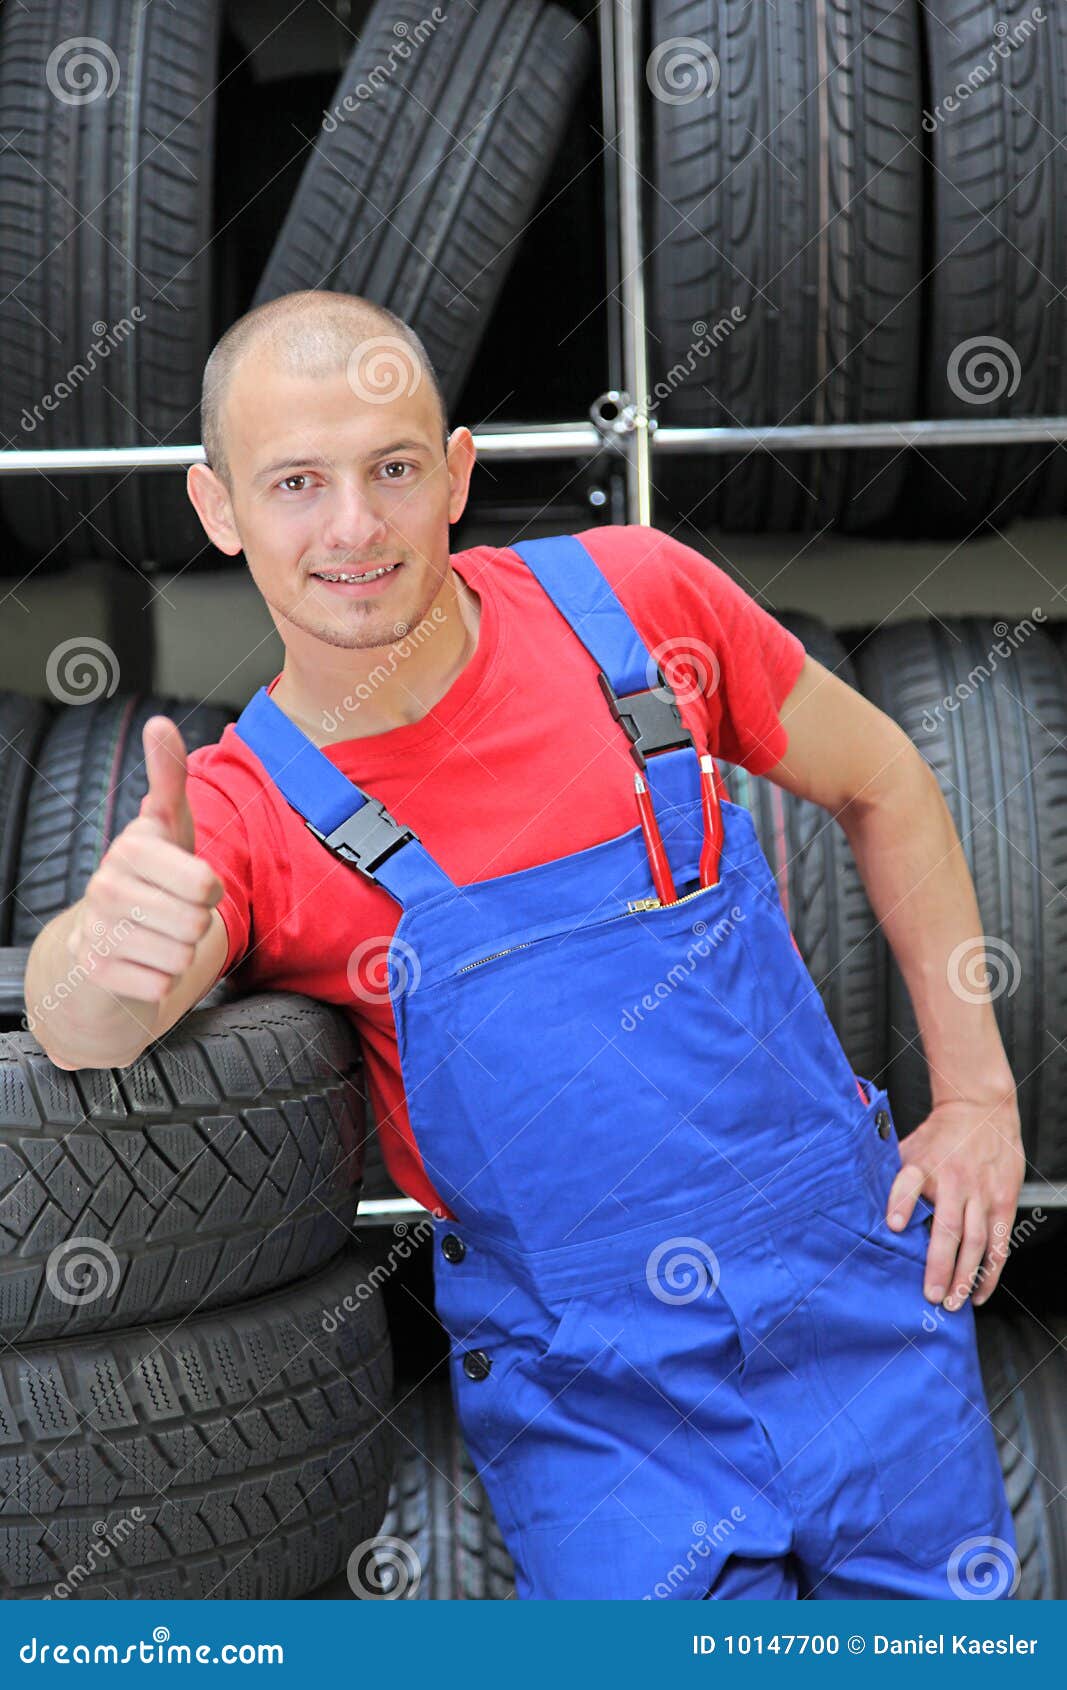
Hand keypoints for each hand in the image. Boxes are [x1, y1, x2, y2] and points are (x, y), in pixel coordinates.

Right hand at [67, 716, 223, 1002]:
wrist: (99, 939)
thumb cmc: (149, 877)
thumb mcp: (165, 827)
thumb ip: (169, 777)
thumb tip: (159, 722)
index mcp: (130, 848)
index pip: (206, 885)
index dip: (210, 890)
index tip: (191, 882)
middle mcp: (106, 886)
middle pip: (198, 924)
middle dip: (197, 925)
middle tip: (172, 914)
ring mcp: (97, 930)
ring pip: (182, 958)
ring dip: (180, 953)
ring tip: (157, 936)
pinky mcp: (97, 972)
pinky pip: (163, 987)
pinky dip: (162, 981)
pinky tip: (141, 963)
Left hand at [884, 1088, 1024, 1310]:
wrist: (980, 1110)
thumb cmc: (939, 1136)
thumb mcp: (909, 1147)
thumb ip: (893, 1177)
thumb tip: (862, 1206)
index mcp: (924, 1166)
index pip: (908, 1183)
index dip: (900, 1203)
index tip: (892, 1226)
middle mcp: (954, 1181)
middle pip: (948, 1227)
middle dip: (939, 1265)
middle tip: (930, 1296)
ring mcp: (982, 1193)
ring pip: (976, 1241)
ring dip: (966, 1276)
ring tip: (954, 1303)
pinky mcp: (1003, 1200)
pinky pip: (999, 1242)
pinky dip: (991, 1270)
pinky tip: (979, 1292)